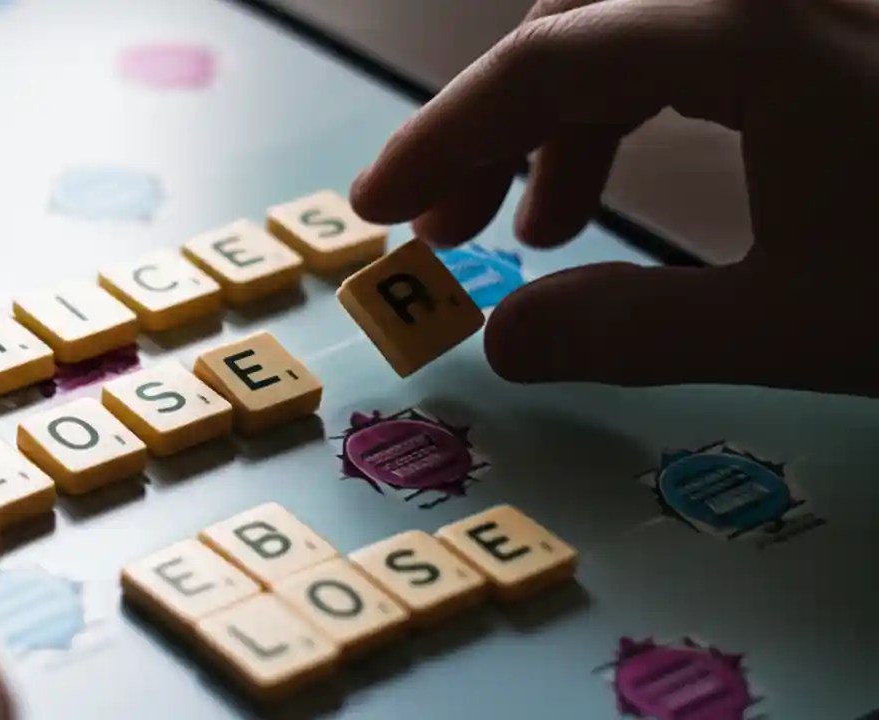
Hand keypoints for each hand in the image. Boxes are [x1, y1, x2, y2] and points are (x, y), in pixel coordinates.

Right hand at [351, 0, 878, 396]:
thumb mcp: (796, 324)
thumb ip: (638, 332)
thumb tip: (504, 343)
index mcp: (752, 34)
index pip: (546, 61)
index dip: (443, 136)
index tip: (380, 206)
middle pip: (575, 29)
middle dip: (492, 130)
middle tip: (446, 232)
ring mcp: (795, 6)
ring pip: (625, 31)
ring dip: (554, 124)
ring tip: (531, 231)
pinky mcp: (820, 32)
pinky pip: (684, 42)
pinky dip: (623, 109)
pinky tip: (610, 184)